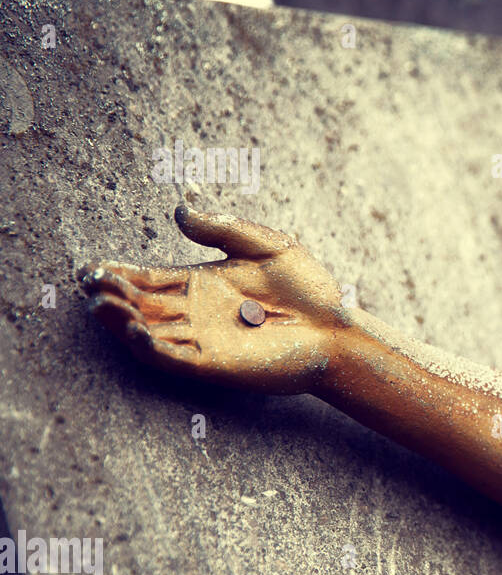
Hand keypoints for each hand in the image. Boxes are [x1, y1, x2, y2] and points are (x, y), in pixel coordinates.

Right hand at [78, 206, 349, 393]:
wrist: (337, 328)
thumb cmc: (309, 288)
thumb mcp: (268, 246)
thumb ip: (224, 230)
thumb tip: (181, 210)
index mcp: (202, 283)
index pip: (149, 278)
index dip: (119, 273)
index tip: (93, 266)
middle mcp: (195, 313)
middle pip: (141, 305)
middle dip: (112, 296)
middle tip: (90, 284)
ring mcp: (202, 340)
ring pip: (149, 333)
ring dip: (122, 322)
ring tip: (100, 305)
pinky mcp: (215, 365)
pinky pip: (175, 359)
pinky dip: (153, 349)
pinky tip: (137, 332)